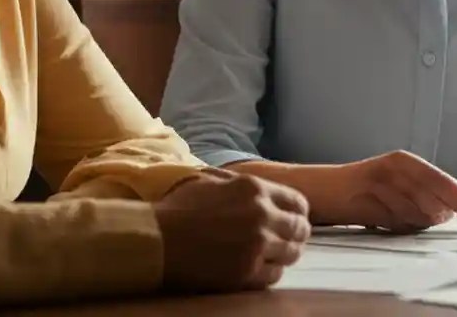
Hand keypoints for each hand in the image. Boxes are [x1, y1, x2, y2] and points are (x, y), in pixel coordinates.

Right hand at [153, 171, 310, 292]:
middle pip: (300, 229)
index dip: (299, 213)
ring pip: (292, 253)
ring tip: (273, 255)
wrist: (156, 240)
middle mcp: (262, 215)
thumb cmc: (178, 208)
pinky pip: (275, 275)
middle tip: (287, 240)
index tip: (293, 219)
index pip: (299, 203)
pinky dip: (270, 272)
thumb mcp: (211, 180)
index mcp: (255, 189)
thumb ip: (239, 182)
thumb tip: (257, 185)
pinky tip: (259, 268)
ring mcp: (257, 245)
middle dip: (296, 234)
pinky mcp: (247, 272)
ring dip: (284, 254)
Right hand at [311, 150, 456, 231]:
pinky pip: (392, 220)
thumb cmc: (365, 193)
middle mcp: (394, 167)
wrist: (324, 191)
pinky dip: (393, 224)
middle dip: (433, 215)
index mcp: (405, 161)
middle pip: (430, 198)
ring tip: (391, 215)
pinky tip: (379, 218)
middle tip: (421, 219)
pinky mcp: (365, 197)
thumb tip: (453, 209)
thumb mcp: (398, 188)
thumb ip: (425, 196)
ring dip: (410, 222)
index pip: (440, 179)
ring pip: (414, 212)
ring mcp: (379, 180)